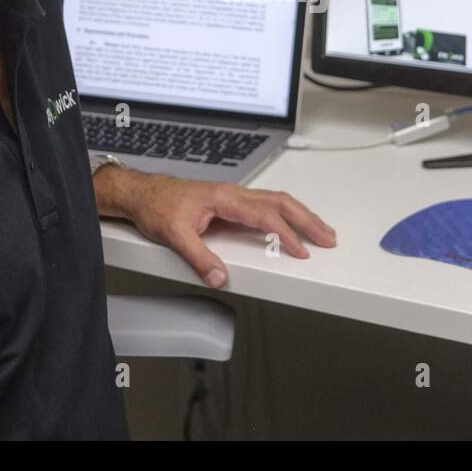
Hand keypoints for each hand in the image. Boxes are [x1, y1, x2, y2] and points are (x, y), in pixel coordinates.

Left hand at [95, 167, 336, 287]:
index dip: (285, 234)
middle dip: (308, 220)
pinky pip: (267, 205)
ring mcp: (235, 196)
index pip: (265, 216)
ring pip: (277, 201)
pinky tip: (294, 225)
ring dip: (302, 215)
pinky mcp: (232, 203)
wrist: (143, 193)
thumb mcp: (174, 235)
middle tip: (328, 238)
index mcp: (225, 198)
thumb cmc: (158, 206)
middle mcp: (234, 194)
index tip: (300, 250)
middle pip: (281, 202)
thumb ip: (199, 258)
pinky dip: (287, 215)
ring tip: (320, 231)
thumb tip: (220, 277)